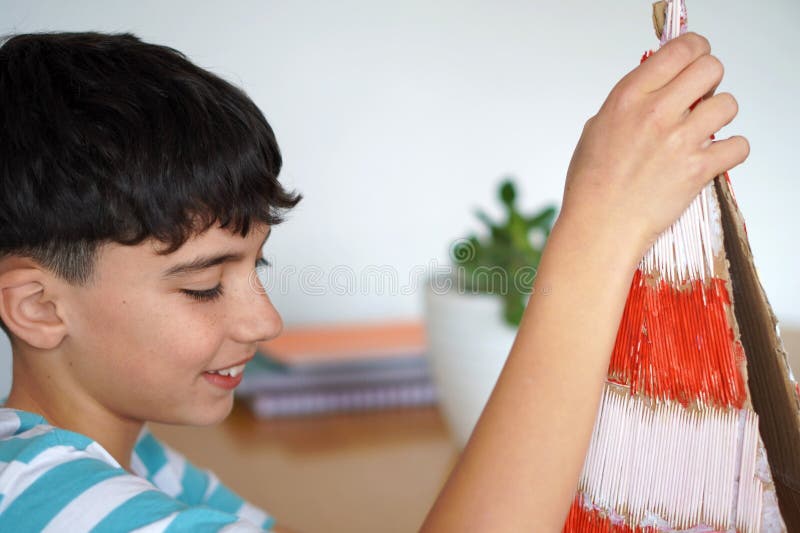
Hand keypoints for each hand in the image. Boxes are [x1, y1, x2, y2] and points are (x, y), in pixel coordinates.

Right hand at [559, 32, 748, 264]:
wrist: (599, 227)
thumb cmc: (591, 184)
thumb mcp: (597, 128)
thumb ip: (630, 103)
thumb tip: (656, 89)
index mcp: (628, 97)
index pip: (680, 49)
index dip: (695, 51)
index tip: (695, 61)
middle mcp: (655, 113)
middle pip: (711, 68)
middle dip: (710, 80)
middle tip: (700, 97)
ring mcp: (679, 141)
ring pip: (728, 104)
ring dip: (719, 116)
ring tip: (702, 132)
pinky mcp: (698, 169)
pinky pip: (738, 145)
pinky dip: (731, 151)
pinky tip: (712, 158)